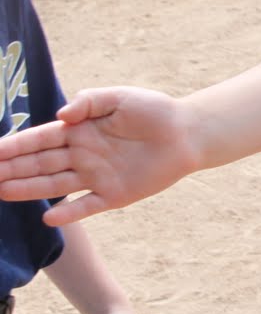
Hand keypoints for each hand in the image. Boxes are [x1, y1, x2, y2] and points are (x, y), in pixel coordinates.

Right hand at [0, 87, 200, 224]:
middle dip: (11, 169)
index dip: (14, 146)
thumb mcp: (121, 97)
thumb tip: (60, 116)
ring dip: (27, 189)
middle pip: (39, 164)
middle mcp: (82, 155)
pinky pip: (86, 207)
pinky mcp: (114, 195)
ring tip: (1, 192)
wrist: (188, 133)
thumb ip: (89, 102)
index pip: (39, 140)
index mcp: (80, 131)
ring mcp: (95, 177)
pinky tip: (49, 217)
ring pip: (54, 185)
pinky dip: (69, 213)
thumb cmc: (155, 111)